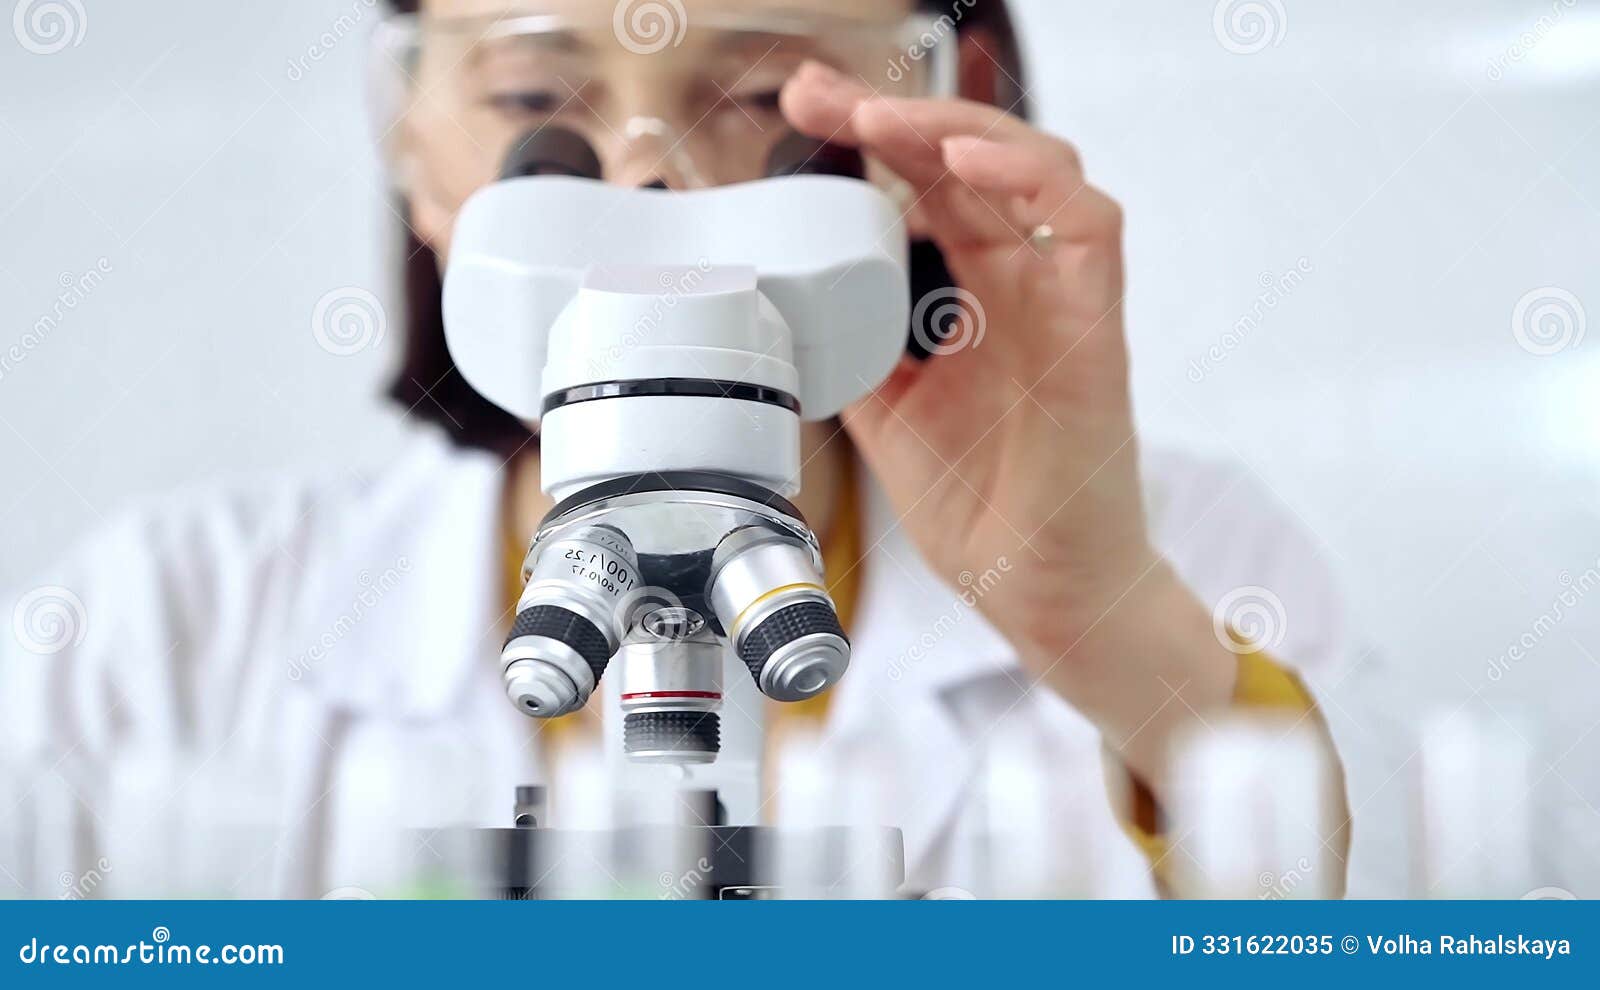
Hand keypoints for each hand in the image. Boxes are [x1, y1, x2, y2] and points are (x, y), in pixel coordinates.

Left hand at [781, 62, 1236, 790]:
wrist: (1036, 588)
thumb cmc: (984, 507)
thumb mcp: (886, 410)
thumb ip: (856, 345)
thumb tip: (792, 301)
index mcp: (974, 295)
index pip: (925, 187)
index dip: (871, 137)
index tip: (804, 110)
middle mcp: (1020, 283)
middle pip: (969, 160)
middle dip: (895, 113)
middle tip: (821, 95)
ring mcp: (1060, 299)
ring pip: (1033, 168)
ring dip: (955, 132)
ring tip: (883, 120)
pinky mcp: (1094, 326)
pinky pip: (1085, 225)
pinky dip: (1030, 180)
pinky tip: (968, 165)